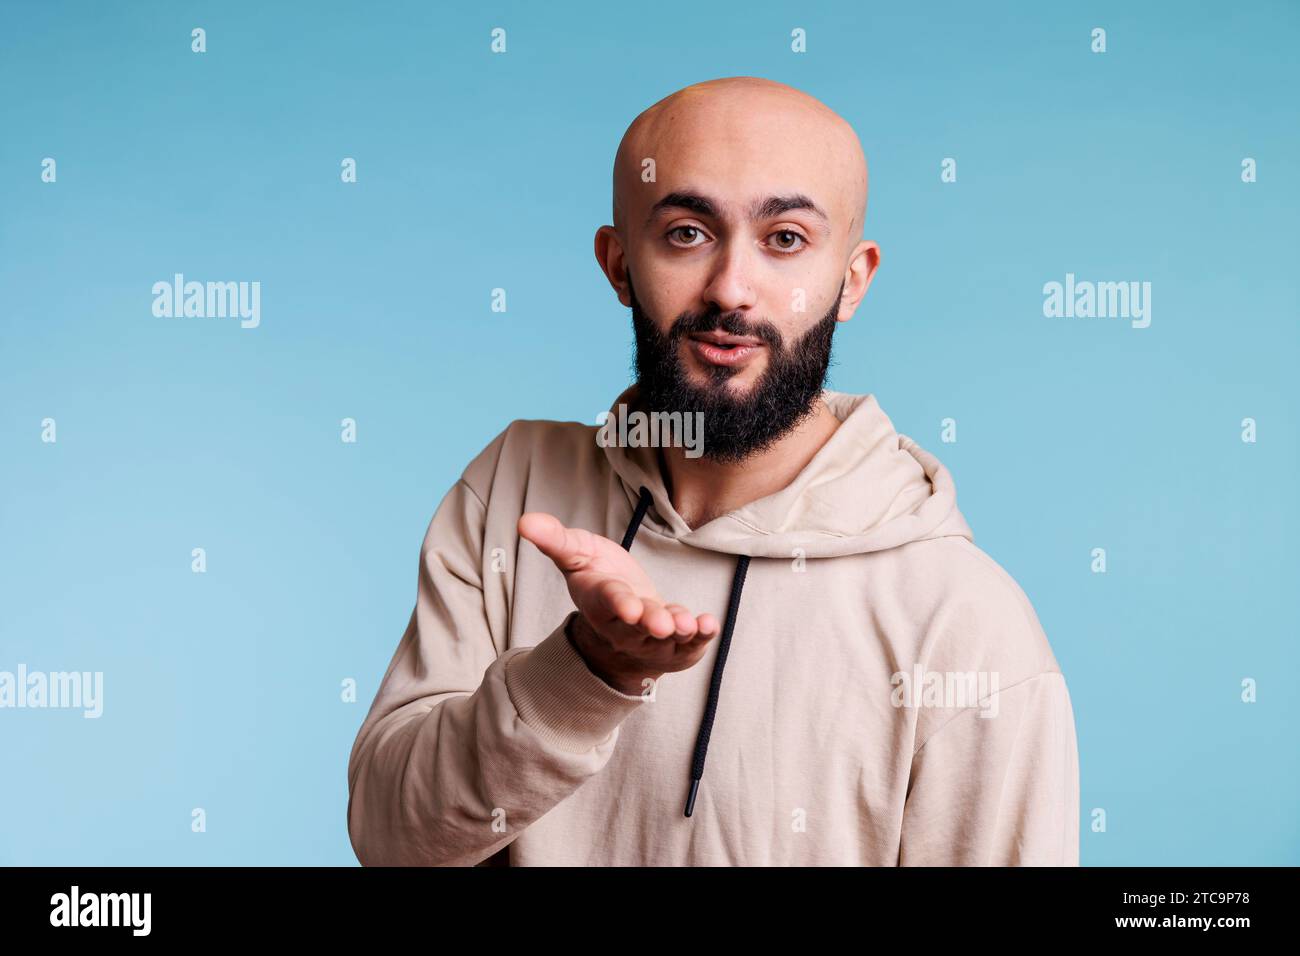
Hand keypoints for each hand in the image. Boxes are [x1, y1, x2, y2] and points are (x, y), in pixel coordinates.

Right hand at [517, 511, 719, 692]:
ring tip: (690, 624)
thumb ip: (555, 539)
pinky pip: (690, 645)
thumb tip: (523, 521)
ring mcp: (652, 640)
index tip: (628, 605)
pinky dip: (701, 636)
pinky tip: (709, 623)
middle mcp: (625, 627)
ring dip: (679, 632)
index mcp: (600, 602)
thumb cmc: (600, 579)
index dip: (619, 603)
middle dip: (650, 624)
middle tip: (661, 624)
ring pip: (664, 640)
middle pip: (638, 628)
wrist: (624, 617)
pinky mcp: (677, 646)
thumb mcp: (576, 554)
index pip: (609, 602)